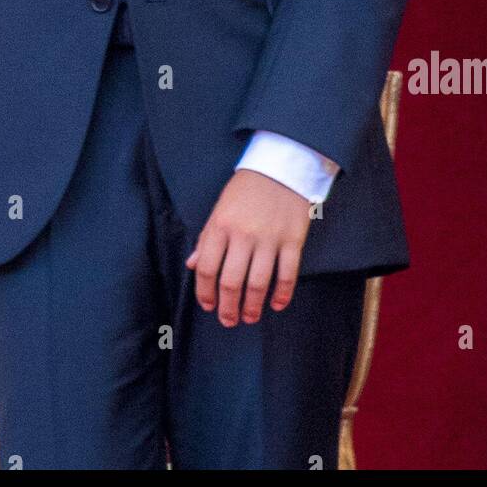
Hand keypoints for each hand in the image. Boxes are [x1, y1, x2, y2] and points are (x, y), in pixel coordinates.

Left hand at [185, 170, 311, 326]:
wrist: (281, 166)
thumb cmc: (246, 189)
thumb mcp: (219, 209)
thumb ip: (207, 238)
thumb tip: (193, 265)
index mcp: (221, 226)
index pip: (207, 268)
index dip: (205, 292)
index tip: (208, 305)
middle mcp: (243, 235)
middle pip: (231, 282)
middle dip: (228, 307)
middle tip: (228, 320)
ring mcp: (269, 238)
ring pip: (258, 283)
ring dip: (252, 306)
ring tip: (249, 317)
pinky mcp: (293, 240)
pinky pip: (287, 274)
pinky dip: (282, 294)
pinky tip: (276, 304)